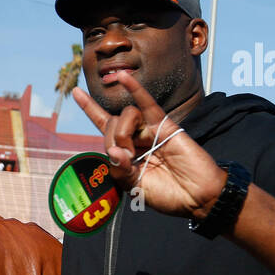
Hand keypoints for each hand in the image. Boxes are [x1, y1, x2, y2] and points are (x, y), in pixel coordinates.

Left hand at [72, 72, 225, 219]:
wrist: (197, 198)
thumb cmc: (168, 196)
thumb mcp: (135, 189)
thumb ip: (120, 171)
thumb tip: (112, 151)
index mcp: (126, 154)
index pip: (104, 127)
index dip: (90, 109)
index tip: (76, 92)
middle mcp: (136, 139)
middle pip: (111, 123)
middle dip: (112, 139)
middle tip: (126, 158)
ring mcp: (150, 131)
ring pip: (125, 115)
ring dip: (123, 132)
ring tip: (135, 152)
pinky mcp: (166, 126)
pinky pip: (147, 105)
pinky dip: (135, 89)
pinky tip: (124, 77)